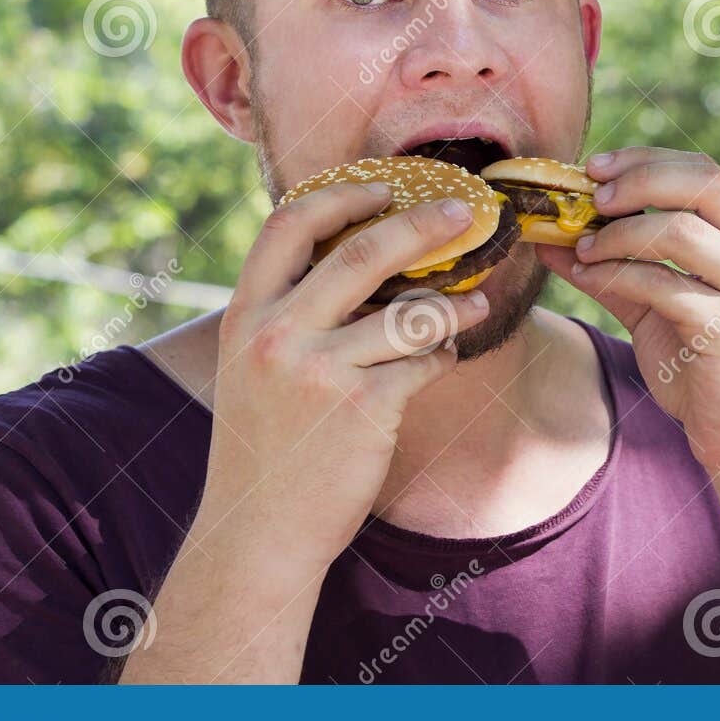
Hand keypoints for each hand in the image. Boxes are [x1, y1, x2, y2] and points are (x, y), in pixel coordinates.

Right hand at [197, 183, 490, 574]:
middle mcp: (276, 335)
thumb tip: (356, 260)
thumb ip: (287, 315)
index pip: (288, 225)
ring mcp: (319, 372)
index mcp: (245, 315)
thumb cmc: (265, 447)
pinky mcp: (362, 410)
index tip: (380, 189)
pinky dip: (441, 357)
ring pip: (409, 312)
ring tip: (475, 301)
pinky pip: (423, 364)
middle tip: (461, 212)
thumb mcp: (253, 369)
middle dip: (421, 224)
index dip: (339, 196)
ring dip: (452, 303)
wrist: (259, 531)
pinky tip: (444, 359)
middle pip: (361, 252)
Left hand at [536, 147, 719, 475]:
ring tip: (583, 247)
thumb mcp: (660, 308)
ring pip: (678, 231)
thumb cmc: (707, 372)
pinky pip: (663, 284)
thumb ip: (617, 266)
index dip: (647, 161)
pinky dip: (616, 275)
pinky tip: (588, 276)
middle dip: (638, 180)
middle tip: (589, 196)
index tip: (596, 167)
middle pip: (704, 183)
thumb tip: (552, 234)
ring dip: (617, 234)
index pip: (707, 172)